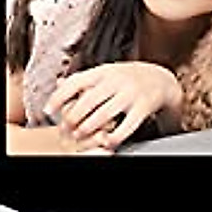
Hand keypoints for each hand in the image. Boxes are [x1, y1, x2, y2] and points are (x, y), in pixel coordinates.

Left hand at [46, 62, 181, 151]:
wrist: (162, 80)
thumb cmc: (129, 79)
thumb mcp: (108, 72)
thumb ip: (86, 79)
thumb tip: (59, 84)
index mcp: (104, 71)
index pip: (76, 81)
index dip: (59, 97)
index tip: (49, 111)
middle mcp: (116, 80)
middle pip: (86, 102)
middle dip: (72, 119)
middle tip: (65, 130)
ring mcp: (130, 94)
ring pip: (102, 115)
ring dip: (87, 129)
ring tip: (80, 136)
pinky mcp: (143, 108)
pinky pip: (125, 127)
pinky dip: (112, 138)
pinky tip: (106, 140)